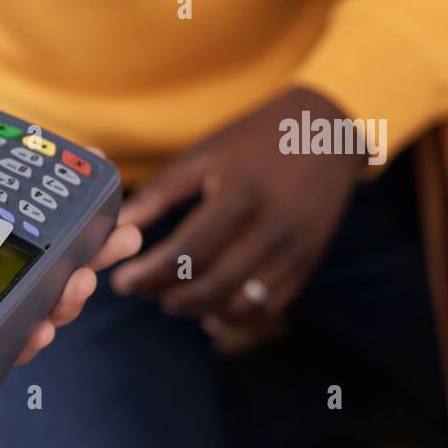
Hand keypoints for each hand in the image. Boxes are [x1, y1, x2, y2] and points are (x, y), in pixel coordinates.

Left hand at [109, 88, 361, 332]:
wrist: (327, 130)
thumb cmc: (254, 140)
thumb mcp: (205, 155)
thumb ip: (160, 192)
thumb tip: (120, 227)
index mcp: (241, 195)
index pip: (187, 252)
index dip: (148, 274)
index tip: (122, 281)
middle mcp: (273, 226)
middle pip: (214, 284)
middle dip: (170, 297)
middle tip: (145, 291)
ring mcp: (295, 248)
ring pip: (242, 304)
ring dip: (200, 310)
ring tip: (173, 298)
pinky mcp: (308, 262)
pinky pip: (270, 307)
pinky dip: (235, 318)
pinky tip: (209, 313)